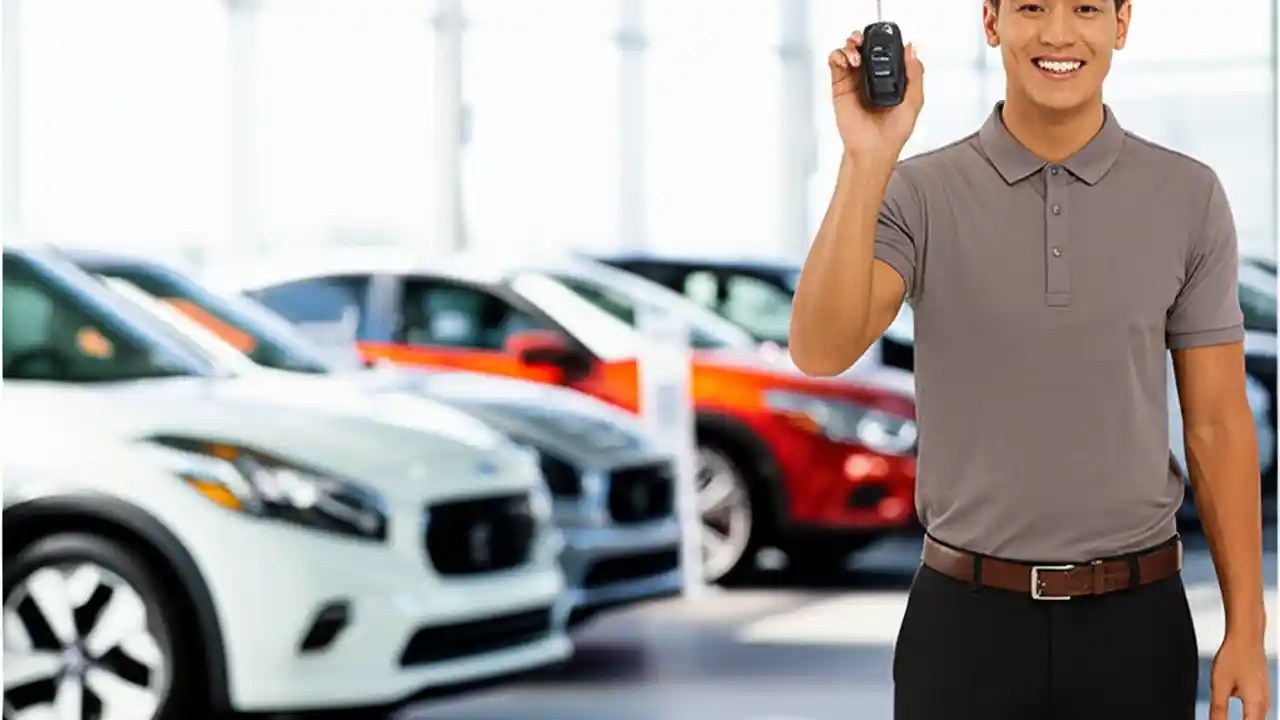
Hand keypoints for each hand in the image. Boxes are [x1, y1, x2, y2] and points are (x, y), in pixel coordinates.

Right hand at [828, 31, 924, 165]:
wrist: (873, 149)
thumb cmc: (893, 133)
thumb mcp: (914, 101)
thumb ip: (915, 74)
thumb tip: (911, 50)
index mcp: (890, 79)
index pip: (885, 52)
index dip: (883, 42)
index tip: (884, 39)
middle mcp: (871, 78)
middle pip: (864, 47)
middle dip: (863, 39)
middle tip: (863, 41)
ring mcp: (855, 82)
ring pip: (848, 52)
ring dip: (850, 47)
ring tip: (855, 57)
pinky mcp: (840, 88)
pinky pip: (835, 64)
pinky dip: (838, 56)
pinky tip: (847, 62)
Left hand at [1210, 632, 1270, 718]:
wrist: (1247, 638)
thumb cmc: (1234, 657)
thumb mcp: (1220, 684)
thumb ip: (1218, 709)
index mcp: (1255, 705)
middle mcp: (1264, 705)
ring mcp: (1265, 700)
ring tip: (1221, 719)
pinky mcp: (1262, 695)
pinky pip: (1256, 715)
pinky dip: (1246, 719)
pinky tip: (1232, 718)